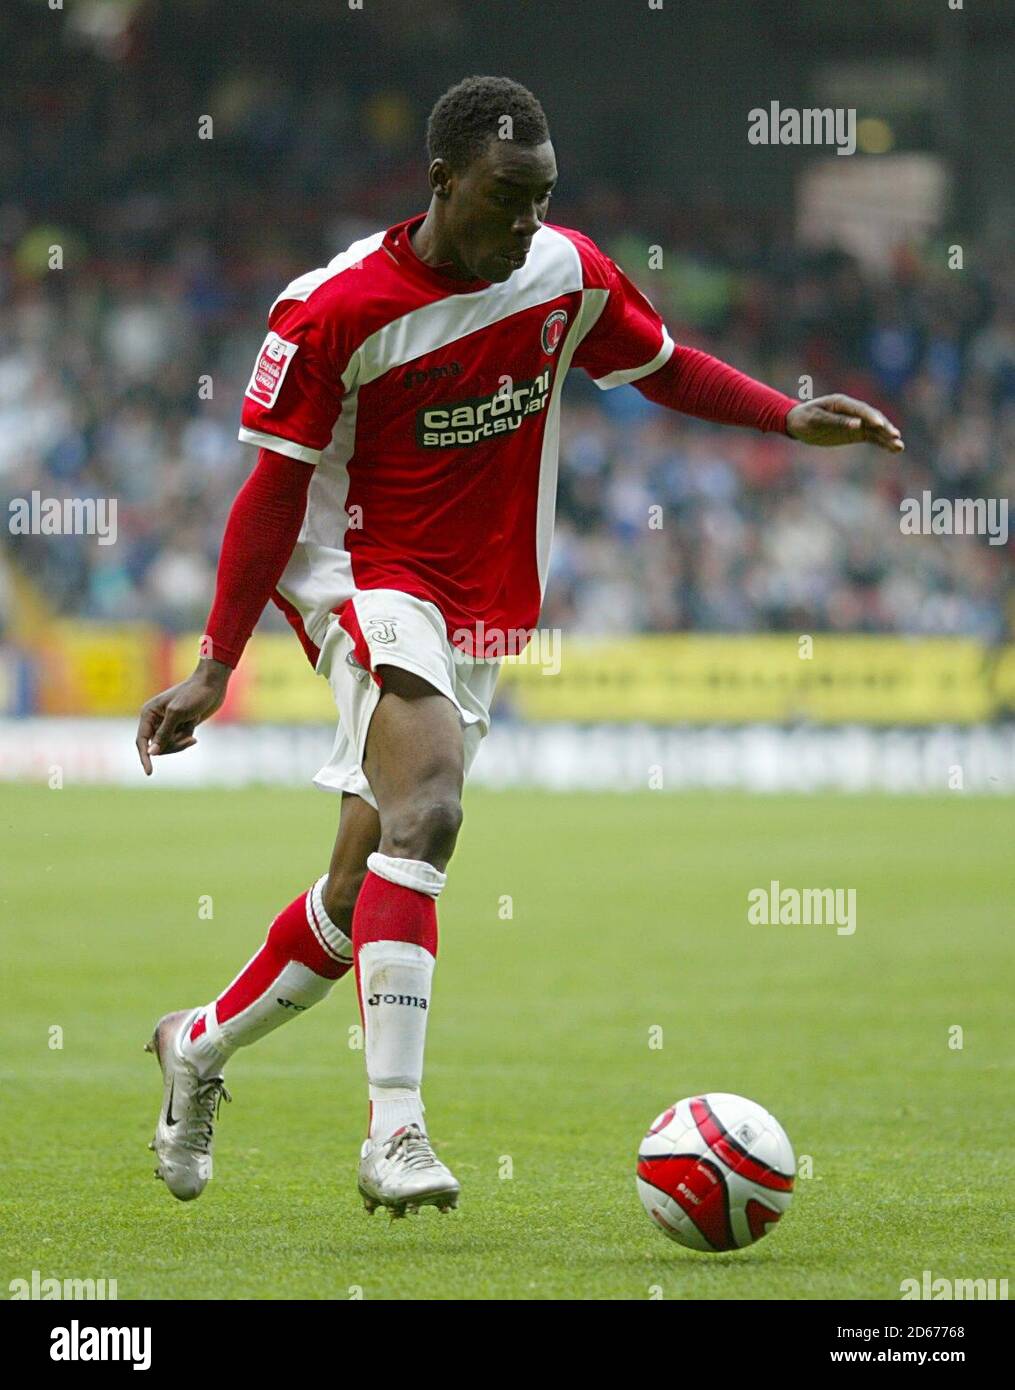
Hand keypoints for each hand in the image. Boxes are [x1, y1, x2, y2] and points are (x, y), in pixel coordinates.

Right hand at [135, 660, 230, 774]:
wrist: (212, 685)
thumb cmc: (193, 694)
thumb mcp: (177, 714)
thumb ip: (164, 734)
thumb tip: (152, 753)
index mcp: (148, 713)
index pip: (142, 740)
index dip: (144, 757)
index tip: (149, 773)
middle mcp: (155, 719)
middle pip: (157, 746)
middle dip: (172, 746)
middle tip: (187, 739)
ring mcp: (168, 724)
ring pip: (169, 745)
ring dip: (181, 742)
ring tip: (191, 733)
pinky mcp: (180, 726)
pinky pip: (179, 742)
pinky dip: (186, 740)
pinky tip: (194, 734)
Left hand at [786, 394, 903, 452]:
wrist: (796, 423)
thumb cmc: (803, 419)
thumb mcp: (816, 420)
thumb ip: (836, 422)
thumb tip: (857, 425)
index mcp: (842, 402)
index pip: (861, 409)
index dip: (871, 417)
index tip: (880, 425)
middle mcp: (852, 410)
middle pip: (872, 418)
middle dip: (885, 427)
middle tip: (895, 436)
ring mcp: (855, 421)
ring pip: (876, 429)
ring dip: (888, 436)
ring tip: (899, 446)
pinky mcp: (856, 433)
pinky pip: (872, 437)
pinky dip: (883, 443)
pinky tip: (894, 449)